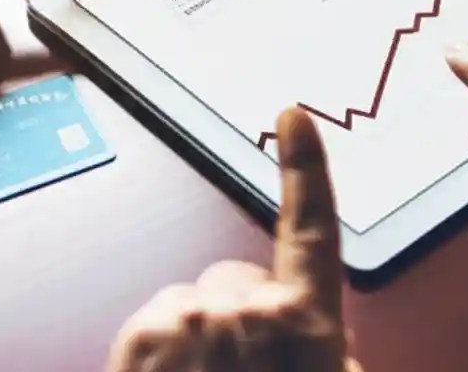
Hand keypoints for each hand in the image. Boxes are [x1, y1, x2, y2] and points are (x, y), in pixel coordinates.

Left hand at [108, 109, 359, 371]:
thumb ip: (323, 342)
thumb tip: (314, 326)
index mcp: (308, 325)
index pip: (312, 229)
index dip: (305, 169)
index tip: (293, 120)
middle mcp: (249, 314)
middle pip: (234, 279)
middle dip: (236, 314)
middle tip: (244, 369)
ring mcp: (191, 323)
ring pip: (190, 304)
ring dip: (195, 338)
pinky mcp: (143, 337)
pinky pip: (154, 324)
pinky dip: (160, 354)